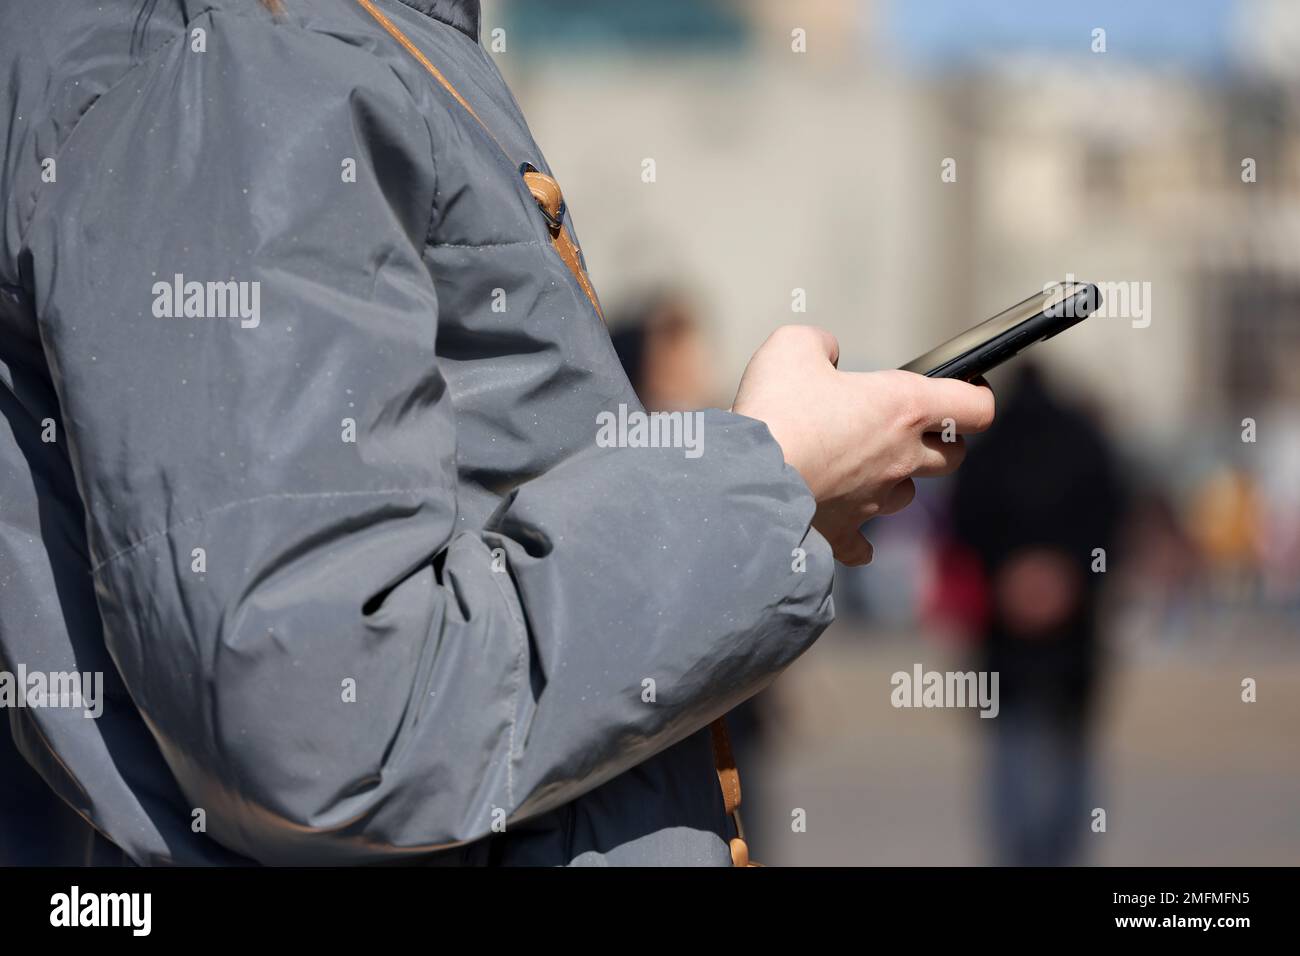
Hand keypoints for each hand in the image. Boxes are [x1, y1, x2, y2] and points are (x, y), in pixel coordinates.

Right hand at [732, 325, 994, 564]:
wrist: (745, 480)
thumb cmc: (776, 411)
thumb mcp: (791, 347)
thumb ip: (818, 343)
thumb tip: (825, 353)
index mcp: (902, 407)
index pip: (975, 407)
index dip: (977, 396)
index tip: (968, 392)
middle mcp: (899, 457)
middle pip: (954, 456)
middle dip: (942, 442)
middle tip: (911, 428)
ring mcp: (875, 498)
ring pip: (908, 495)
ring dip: (896, 481)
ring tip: (866, 468)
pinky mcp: (844, 530)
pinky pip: (863, 543)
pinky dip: (858, 535)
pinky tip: (844, 524)